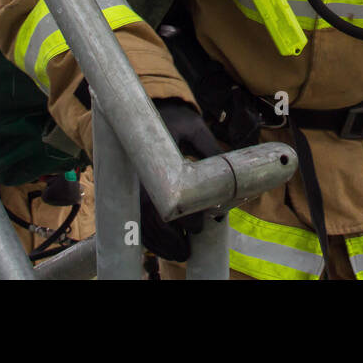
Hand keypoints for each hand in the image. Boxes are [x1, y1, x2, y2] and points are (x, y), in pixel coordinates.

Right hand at [139, 99, 221, 260]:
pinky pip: (135, 220)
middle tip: (188, 250)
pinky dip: (150, 238)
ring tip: (180, 254)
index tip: (198, 227)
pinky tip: (166, 246)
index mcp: (152, 160)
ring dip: (159, 244)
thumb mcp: (196, 130)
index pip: (163, 199)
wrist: (152, 108)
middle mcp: (136, 176)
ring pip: (140, 225)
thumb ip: (211, 151)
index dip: (182, 218)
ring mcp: (131, 184)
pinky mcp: (131, 190)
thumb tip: (231, 180)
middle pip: (148, 219)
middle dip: (169, 240)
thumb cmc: (176, 119)